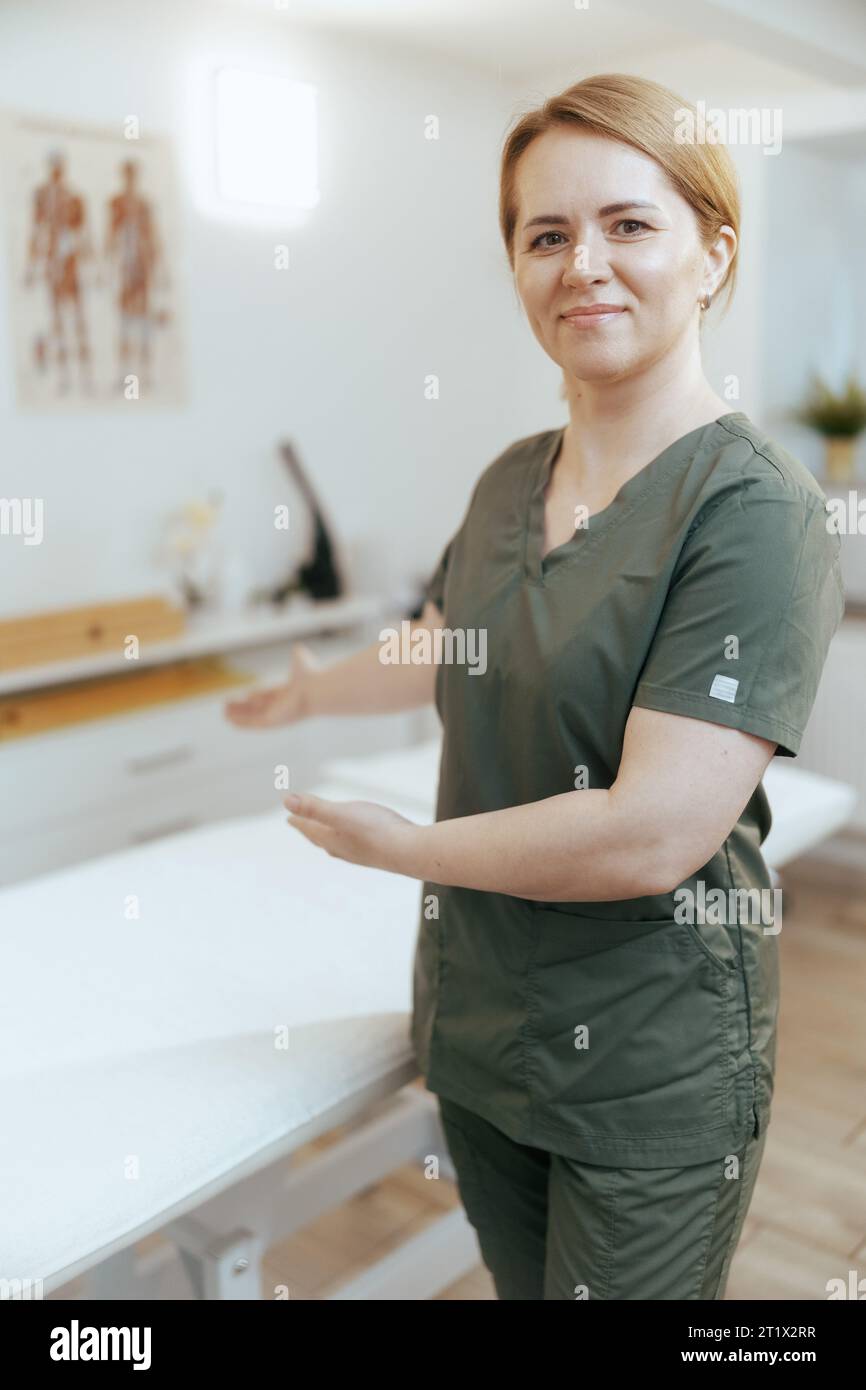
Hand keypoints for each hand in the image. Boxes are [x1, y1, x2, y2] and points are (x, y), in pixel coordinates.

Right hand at [225, 641, 319, 727]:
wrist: (315, 689)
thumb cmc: (310, 676)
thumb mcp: (300, 661)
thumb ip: (298, 655)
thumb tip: (298, 648)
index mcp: (287, 694)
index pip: (269, 696)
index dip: (257, 696)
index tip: (246, 694)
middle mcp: (281, 706)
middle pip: (259, 708)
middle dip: (244, 708)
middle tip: (229, 705)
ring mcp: (276, 715)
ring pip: (253, 718)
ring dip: (239, 716)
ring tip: (224, 713)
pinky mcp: (272, 722)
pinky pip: (252, 724)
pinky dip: (240, 722)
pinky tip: (229, 720)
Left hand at [284, 791, 419, 874]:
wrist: (409, 852)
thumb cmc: (375, 830)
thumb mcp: (341, 814)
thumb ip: (315, 807)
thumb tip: (285, 800)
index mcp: (331, 838)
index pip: (309, 828)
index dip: (298, 819)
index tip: (288, 817)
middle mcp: (343, 849)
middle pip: (320, 837)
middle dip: (310, 829)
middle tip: (300, 824)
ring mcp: (361, 853)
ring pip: (338, 844)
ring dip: (328, 837)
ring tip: (326, 835)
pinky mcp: (378, 852)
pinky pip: (356, 845)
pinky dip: (349, 840)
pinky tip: (359, 840)